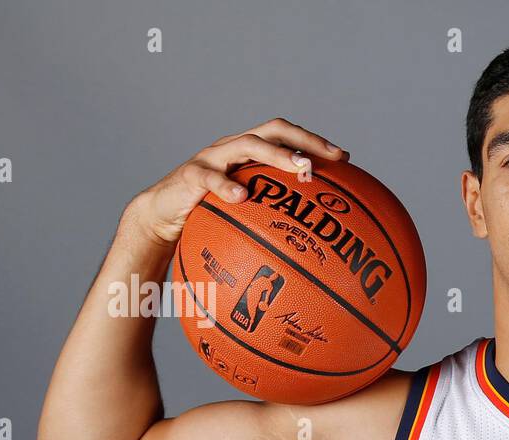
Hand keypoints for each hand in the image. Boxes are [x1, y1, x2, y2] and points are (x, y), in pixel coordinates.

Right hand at [125, 118, 347, 245]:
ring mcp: (212, 157)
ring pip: (247, 145)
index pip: (288, 137)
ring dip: (277, 155)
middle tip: (329, 159)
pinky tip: (242, 197)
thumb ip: (274, 213)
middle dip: (304, 140)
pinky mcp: (190, 174)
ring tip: (299, 168)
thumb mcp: (246, 213)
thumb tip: (316, 239)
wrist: (163, 217)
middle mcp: (234, 147)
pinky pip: (209, 176)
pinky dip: (226, 185)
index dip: (315, 142)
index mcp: (250, 153)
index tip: (345, 158)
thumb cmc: (211, 215)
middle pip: (273, 130)